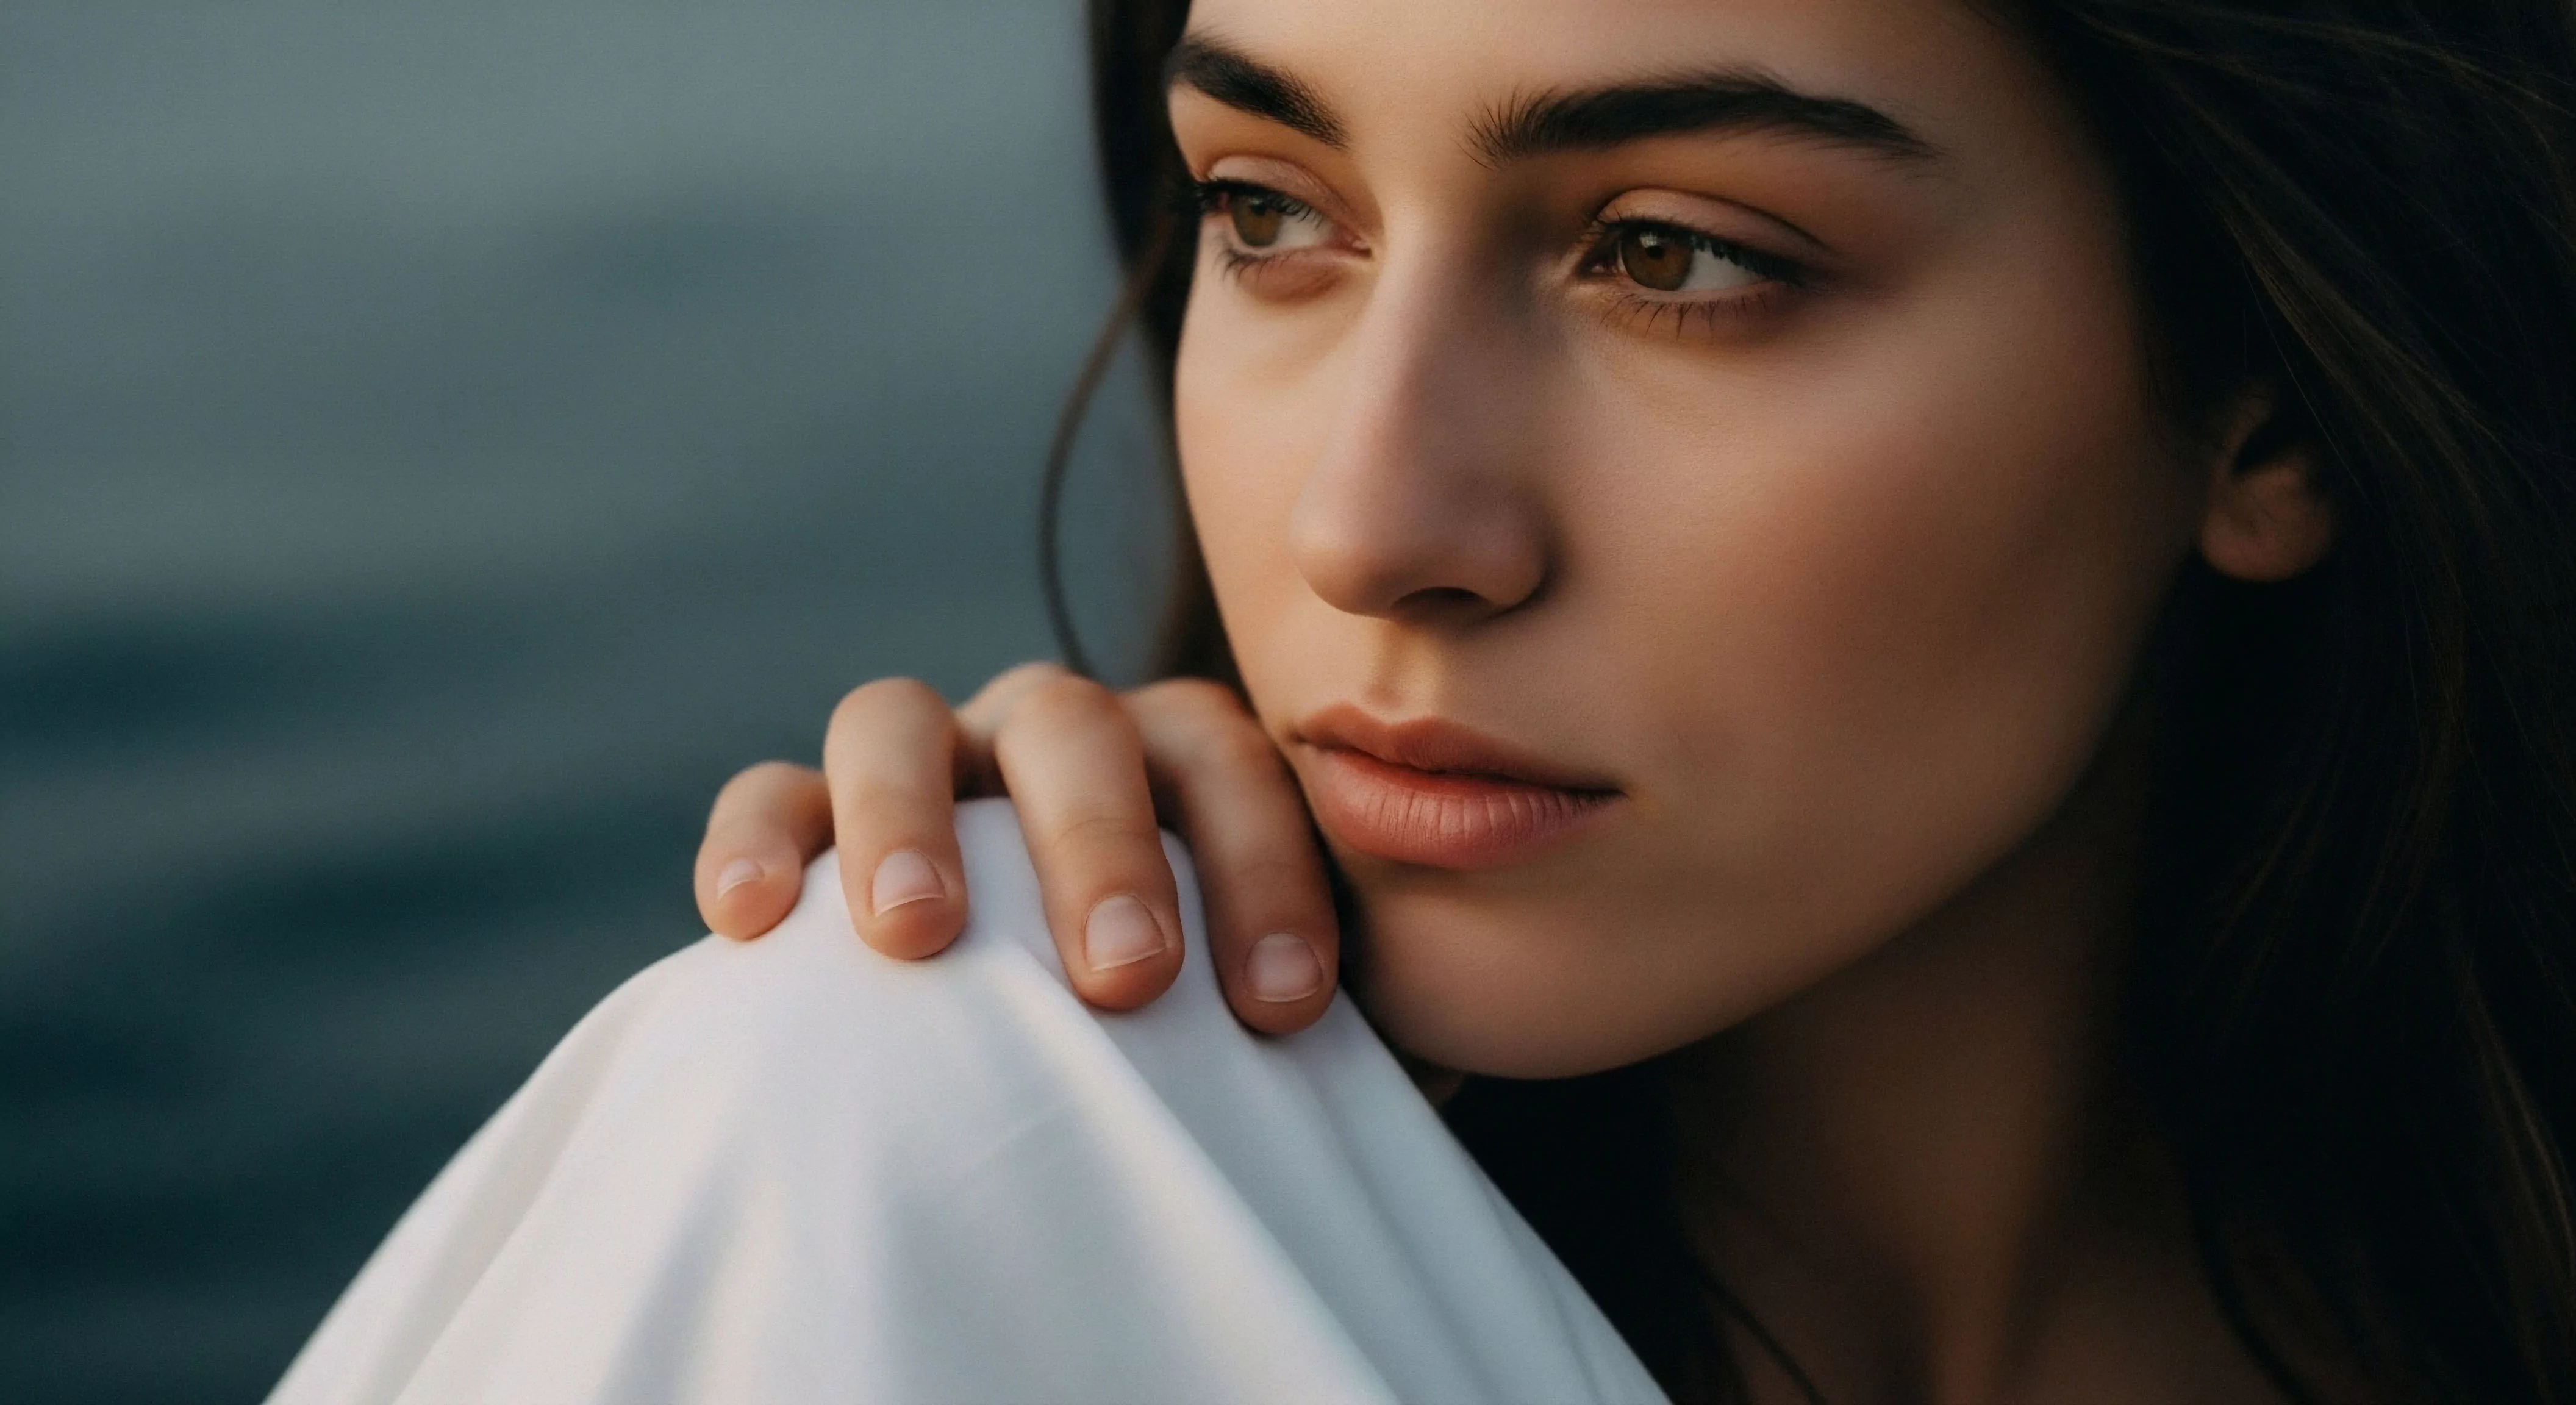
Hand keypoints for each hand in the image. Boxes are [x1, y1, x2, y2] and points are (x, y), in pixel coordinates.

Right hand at [691, 664, 1340, 1034]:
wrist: (1090, 996)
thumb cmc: (1195, 1012)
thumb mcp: (1273, 993)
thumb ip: (1340, 995)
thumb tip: (1434, 1047)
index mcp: (1176, 751)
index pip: (1227, 762)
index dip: (1265, 872)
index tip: (1286, 1007)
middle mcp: (1050, 731)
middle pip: (1073, 728)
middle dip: (1105, 846)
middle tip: (1128, 975)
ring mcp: (929, 756)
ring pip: (900, 722)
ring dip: (910, 817)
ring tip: (920, 932)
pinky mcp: (812, 806)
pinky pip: (770, 791)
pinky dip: (757, 838)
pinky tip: (747, 920)